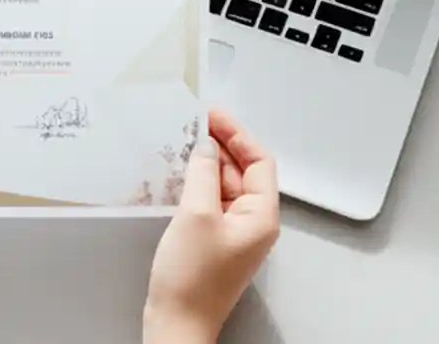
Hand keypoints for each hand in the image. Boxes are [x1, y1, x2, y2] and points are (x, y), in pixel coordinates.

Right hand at [144, 110, 279, 343]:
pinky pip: (212, 203)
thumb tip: (206, 148)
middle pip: (243, 171)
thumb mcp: (196, 214)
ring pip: (226, 186)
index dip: (237, 134)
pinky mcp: (215, 242)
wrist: (176, 325)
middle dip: (221, 146)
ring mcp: (234, 233)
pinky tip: (179, 175)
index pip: (260, 161)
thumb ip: (203, 174)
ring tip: (182, 143)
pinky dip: (199, 184)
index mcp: (262, 215)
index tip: (212, 116)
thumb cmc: (191, 277)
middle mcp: (254, 222)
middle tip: (193, 124)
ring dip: (207, 164)